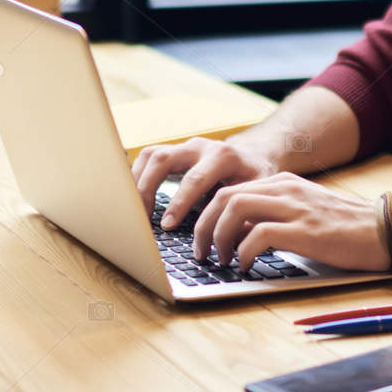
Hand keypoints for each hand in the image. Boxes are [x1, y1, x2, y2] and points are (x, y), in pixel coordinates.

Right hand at [131, 136, 278, 226]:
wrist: (256, 155)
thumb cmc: (257, 179)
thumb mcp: (259, 194)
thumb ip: (245, 213)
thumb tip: (231, 244)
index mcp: (223, 156)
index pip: (194, 179)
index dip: (179, 203)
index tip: (166, 226)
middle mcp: (200, 147)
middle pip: (163, 159)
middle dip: (147, 188)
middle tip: (139, 217)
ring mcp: (184, 147)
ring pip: (151, 156)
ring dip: (137, 182)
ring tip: (132, 210)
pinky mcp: (174, 152)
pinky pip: (148, 158)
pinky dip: (137, 176)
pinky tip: (134, 198)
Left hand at [191, 172, 390, 272]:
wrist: (385, 230)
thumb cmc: (345, 229)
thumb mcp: (304, 213)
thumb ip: (274, 216)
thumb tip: (240, 233)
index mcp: (282, 183)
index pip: (229, 190)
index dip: (207, 215)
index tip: (201, 238)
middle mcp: (284, 189)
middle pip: (223, 197)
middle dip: (203, 226)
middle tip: (201, 253)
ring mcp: (294, 207)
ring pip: (234, 209)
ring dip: (218, 237)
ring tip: (221, 260)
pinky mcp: (304, 230)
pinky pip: (258, 234)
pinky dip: (243, 252)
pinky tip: (245, 266)